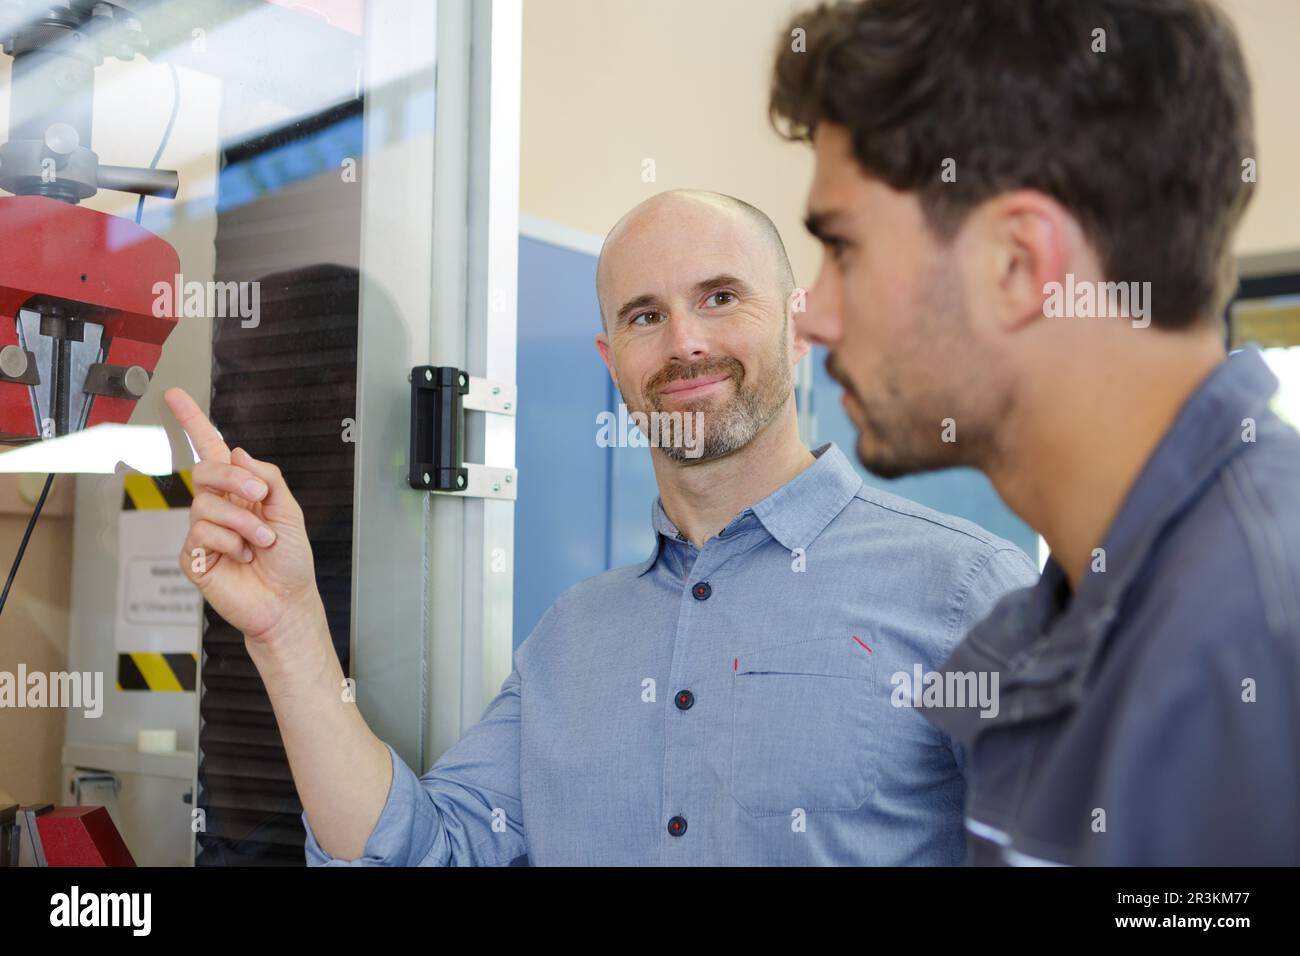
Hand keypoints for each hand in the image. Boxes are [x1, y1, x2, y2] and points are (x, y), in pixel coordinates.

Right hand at [164, 387, 320, 642]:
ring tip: (262, 542)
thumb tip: (239, 453)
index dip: (193, 422)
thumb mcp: (289, 511)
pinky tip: (242, 557)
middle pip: (205, 471)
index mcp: (240, 491)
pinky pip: (202, 534)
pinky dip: (230, 544)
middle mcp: (218, 506)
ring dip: (243, 523)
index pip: (211, 450)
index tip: (176, 395)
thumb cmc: (290, 560)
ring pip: (206, 505)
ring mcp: (203, 531)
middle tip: (260, 498)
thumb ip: (267, 478)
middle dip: (234, 480)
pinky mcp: (193, 556)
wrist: (286, 601)